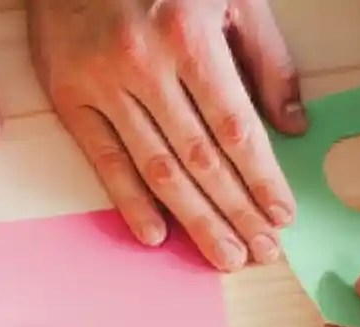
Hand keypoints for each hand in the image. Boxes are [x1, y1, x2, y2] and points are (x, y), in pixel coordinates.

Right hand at [29, 0, 305, 271]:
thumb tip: (292, 126)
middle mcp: (144, 65)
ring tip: (225, 256)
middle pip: (201, 159)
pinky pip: (103, 160)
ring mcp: (101, 83)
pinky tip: (158, 236)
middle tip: (262, 252)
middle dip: (236, 212)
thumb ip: (266, 58)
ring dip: (195, 220)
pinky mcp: (67, 94)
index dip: (262, 179)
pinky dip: (129, 202)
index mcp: (189, 37)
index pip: (235, 128)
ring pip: (157, 168)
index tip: (283, 215)